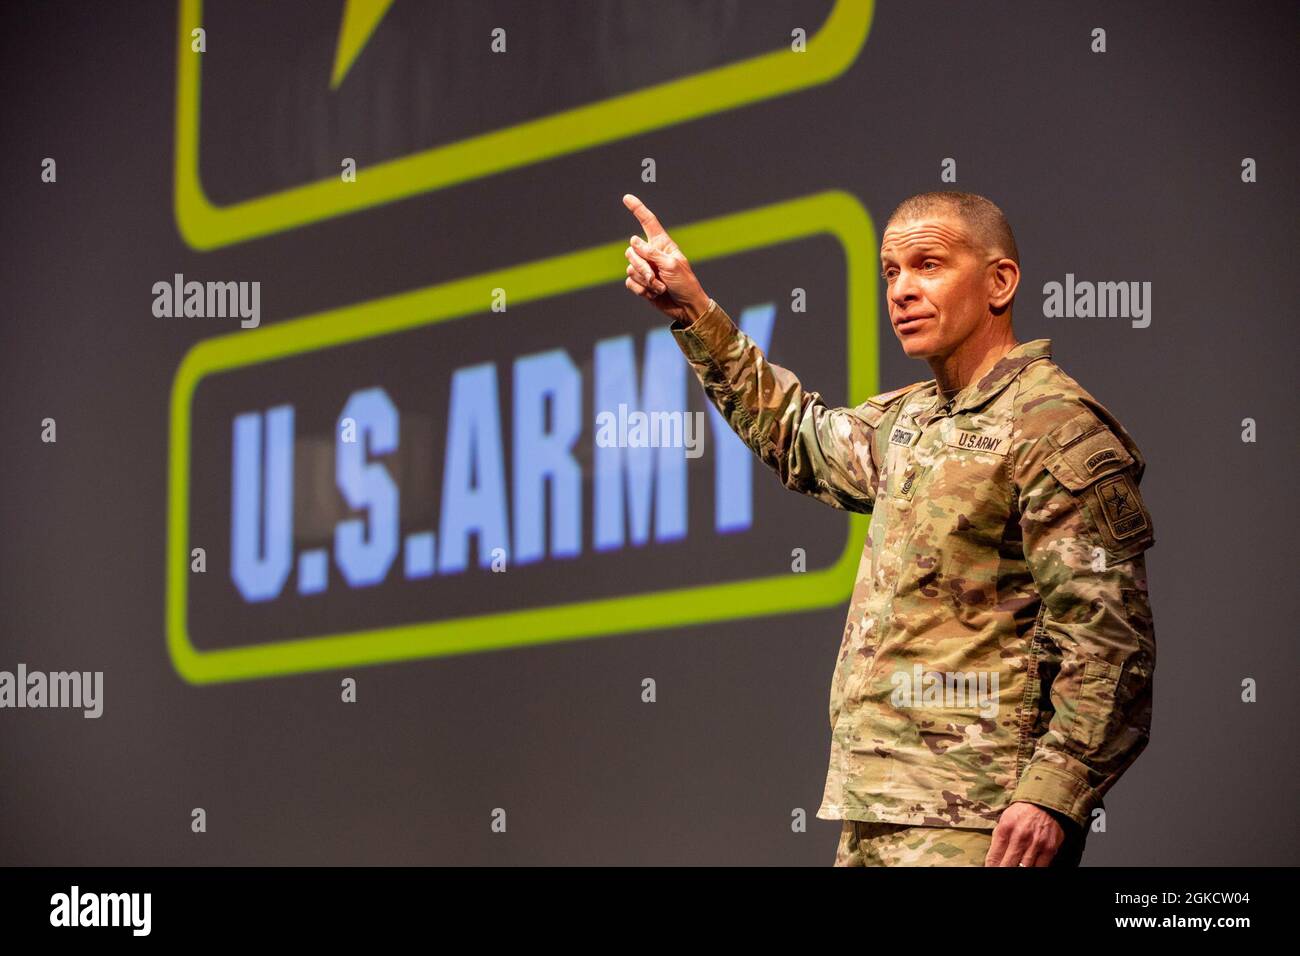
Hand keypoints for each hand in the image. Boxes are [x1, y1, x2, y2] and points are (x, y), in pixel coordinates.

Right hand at [621, 193, 711, 324]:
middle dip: (641, 267)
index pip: (648, 222)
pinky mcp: (640, 284)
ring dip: (645, 282)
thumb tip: (633, 241)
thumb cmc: (685, 284)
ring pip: (630, 268)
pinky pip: (630, 282)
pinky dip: (641, 290)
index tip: (627, 198)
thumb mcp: (671, 265)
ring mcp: (645, 269)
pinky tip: (653, 294)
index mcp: (662, 245)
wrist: (686, 308)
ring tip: (660, 288)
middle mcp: (651, 254)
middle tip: (655, 277)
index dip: (638, 209)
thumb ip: (651, 252)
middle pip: (632, 251)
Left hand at [984, 801, 1065, 866]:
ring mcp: (1036, 844)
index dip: (991, 866)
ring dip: (1018, 869)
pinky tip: (1027, 866)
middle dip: (1003, 868)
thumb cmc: (1021, 812)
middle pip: (1007, 865)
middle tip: (1001, 868)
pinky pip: (1040, 867)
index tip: (991, 868)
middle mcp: (1020, 837)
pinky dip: (1033, 868)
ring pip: (1024, 868)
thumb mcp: (1004, 819)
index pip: (994, 857)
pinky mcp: (1049, 849)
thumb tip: (993, 858)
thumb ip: (999, 838)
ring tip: (1015, 866)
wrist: (1045, 804)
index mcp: (1005, 828)